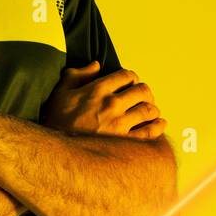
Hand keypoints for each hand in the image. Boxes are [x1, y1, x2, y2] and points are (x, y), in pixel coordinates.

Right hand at [39, 61, 166, 139]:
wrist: (55, 150)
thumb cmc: (55, 121)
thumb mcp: (60, 92)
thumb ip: (77, 74)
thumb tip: (95, 65)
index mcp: (97, 89)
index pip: (126, 75)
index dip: (131, 77)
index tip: (130, 82)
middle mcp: (111, 104)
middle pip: (142, 90)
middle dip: (144, 92)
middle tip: (142, 96)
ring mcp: (120, 124)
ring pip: (149, 110)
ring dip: (152, 108)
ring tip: (150, 111)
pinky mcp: (124, 141)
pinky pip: (150, 132)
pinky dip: (158, 126)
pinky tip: (159, 124)